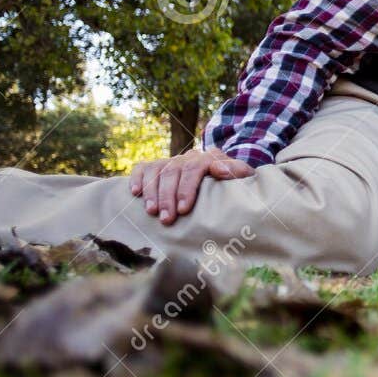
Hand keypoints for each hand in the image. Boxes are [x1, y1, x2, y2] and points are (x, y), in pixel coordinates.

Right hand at [128, 147, 254, 223]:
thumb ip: (237, 172)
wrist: (224, 181)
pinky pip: (143, 168)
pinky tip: (135, 193)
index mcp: (208, 158)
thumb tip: (220, 171)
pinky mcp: (157, 167)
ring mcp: (171, 161)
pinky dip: (137, 178)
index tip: (185, 209)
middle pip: (173, 171)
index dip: (187, 188)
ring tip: (152, 212)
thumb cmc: (232, 186)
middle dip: (168, 196)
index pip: (195, 167)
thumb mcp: (242, 179)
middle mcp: (188, 157)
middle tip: (167, 219)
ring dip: (152, 192)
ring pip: (156, 170)